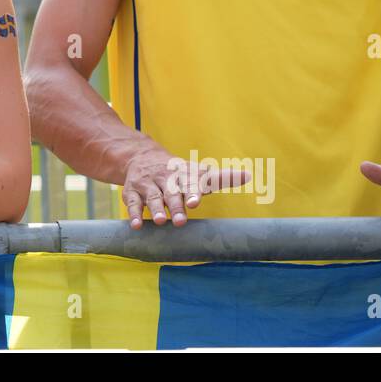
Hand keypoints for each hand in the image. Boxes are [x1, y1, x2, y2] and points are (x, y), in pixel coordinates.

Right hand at [121, 138, 251, 228]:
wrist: (142, 156)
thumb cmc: (178, 173)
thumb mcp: (197, 173)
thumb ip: (221, 178)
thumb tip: (249, 175)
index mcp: (183, 174)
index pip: (189, 182)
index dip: (192, 192)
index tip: (195, 202)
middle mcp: (165, 178)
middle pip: (171, 191)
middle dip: (175, 205)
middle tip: (180, 221)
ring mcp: (148, 184)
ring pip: (152, 197)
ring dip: (156, 209)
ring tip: (161, 221)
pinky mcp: (132, 191)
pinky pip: (131, 202)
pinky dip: (133, 213)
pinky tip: (137, 225)